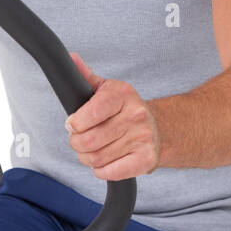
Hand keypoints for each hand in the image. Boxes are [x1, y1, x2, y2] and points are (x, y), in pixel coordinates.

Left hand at [64, 51, 161, 180]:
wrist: (159, 128)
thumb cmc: (125, 109)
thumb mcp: (107, 88)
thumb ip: (86, 76)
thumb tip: (71, 58)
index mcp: (124, 94)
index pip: (89, 113)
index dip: (74, 123)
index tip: (73, 124)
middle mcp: (136, 115)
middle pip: (89, 140)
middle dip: (77, 143)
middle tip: (79, 140)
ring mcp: (143, 138)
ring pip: (96, 158)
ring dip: (87, 158)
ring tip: (92, 150)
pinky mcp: (146, 160)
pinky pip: (109, 172)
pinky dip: (101, 170)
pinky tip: (105, 160)